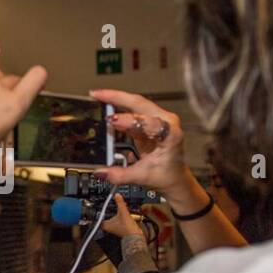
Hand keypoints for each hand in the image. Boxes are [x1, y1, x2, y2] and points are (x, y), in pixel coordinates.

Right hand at [90, 88, 196, 202]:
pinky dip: (117, 107)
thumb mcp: (143, 177)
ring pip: (135, 103)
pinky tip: (105, 105)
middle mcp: (167, 122)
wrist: (174, 177)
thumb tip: (101, 171)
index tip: (112, 120)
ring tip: (98, 97)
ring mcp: (158, 119)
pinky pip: (131, 111)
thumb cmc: (168, 175)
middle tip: (97, 95)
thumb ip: (120, 174)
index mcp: (171, 134)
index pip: (149, 122)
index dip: (129, 120)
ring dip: (116, 99)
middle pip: (140, 103)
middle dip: (117, 97)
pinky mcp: (148, 122)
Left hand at [101, 194, 144, 237]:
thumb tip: (117, 195)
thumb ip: (120, 203)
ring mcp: (115, 227)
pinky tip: (124, 211)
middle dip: (110, 209)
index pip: (100, 215)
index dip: (102, 209)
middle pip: (107, 215)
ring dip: (116, 212)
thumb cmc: (127, 228)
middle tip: (111, 203)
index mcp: (106, 225)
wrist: (136, 236)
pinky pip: (118, 218)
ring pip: (113, 217)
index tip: (103, 204)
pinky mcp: (120, 227)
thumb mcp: (123, 212)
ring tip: (119, 206)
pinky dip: (120, 214)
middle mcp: (109, 227)